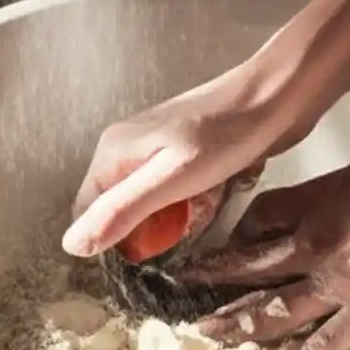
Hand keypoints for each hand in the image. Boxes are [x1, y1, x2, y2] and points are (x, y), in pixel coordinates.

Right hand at [62, 62, 315, 257]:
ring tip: (205, 209)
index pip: (88, 212)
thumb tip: (73, 245)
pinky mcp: (182, 151)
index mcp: (113, 151)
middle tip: (186, 228)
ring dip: (173, 217)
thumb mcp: (172, 179)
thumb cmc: (227, 136)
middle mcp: (126, 147)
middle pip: (118, 208)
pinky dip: (190, 202)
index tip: (148, 253)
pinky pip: (172, 191)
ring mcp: (154, 148)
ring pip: (148, 202)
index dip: (112, 240)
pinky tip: (213, 197)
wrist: (276, 96)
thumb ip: (122, 211)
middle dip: (148, 229)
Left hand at [180, 124, 349, 349]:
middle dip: (214, 281)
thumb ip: (348, 194)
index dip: (239, 235)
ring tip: (208, 337)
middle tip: (183, 294)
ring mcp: (337, 279)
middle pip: (249, 267)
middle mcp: (312, 242)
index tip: (228, 245)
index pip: (259, 219)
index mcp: (313, 200)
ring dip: (238, 325)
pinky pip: (323, 340)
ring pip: (272, 309)